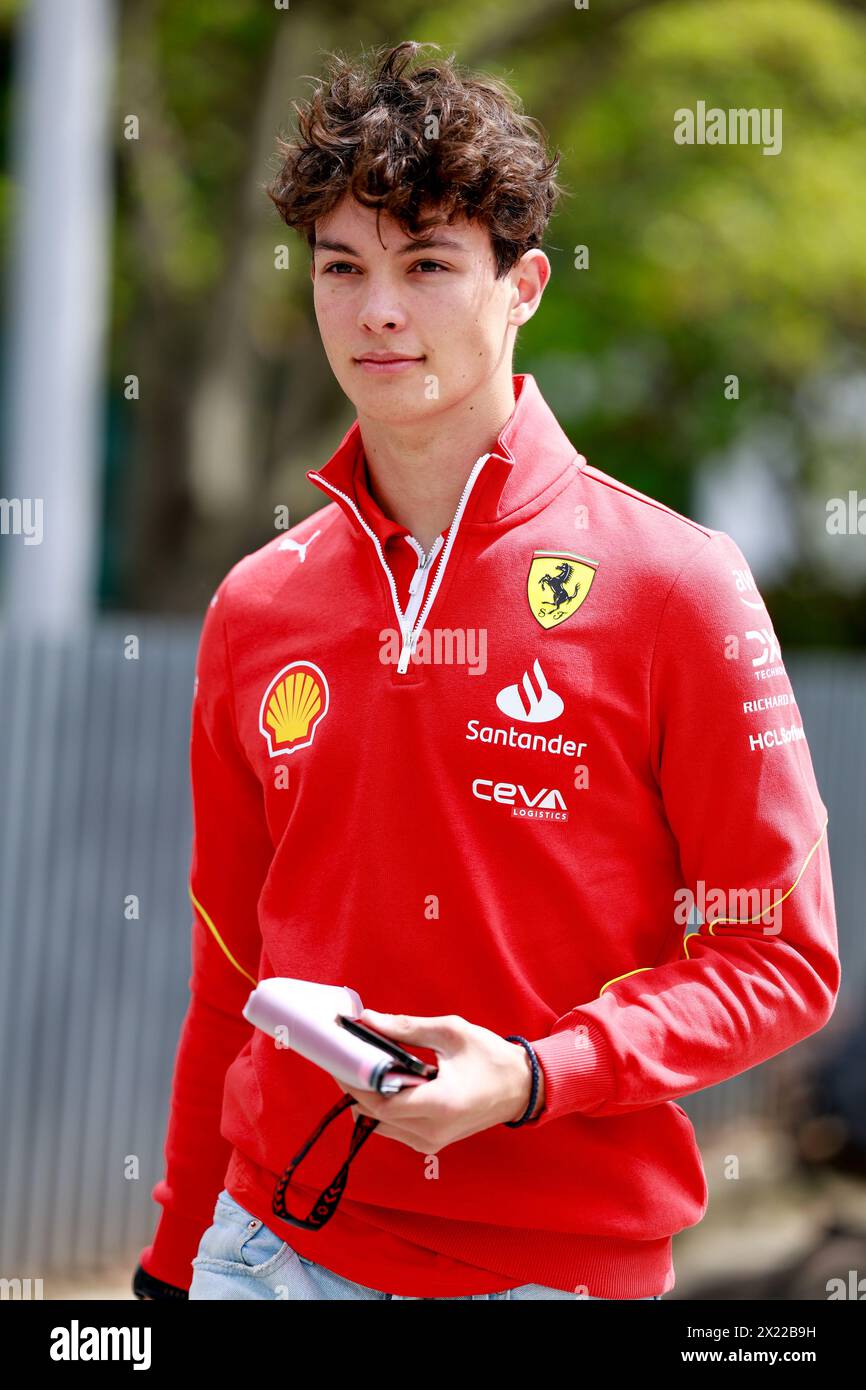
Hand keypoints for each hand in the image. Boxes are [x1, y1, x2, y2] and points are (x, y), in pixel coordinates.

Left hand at [340, 1010, 545, 1153]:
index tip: (341, 1058)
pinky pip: (395, 1129)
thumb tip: (368, 1019)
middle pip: (374, 1117)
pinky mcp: (432, 1143)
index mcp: (439, 1104)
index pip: (379, 1102)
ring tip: (366, 1069)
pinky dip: (383, 1109)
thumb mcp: (449, 1032)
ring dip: (368, 1100)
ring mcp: (432, 1142)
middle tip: (348, 1060)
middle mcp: (432, 1131)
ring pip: (381, 1127)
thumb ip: (406, 1028)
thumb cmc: (490, 1056)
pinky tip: (386, 1084)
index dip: (354, 1082)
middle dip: (356, 1089)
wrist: (522, 1087)